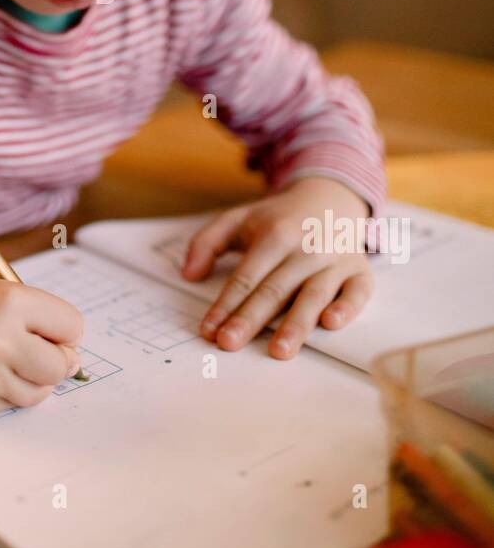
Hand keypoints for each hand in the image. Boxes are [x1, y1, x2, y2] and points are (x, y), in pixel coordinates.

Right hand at [0, 269, 83, 413]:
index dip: (64, 329)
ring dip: (32, 378)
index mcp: (10, 302)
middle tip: (37, 349)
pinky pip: (10, 403)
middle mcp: (0, 339)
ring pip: (38, 391)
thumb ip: (34, 314)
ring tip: (7, 358)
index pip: (71, 326)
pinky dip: (6, 390)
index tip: (49, 328)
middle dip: (56, 359)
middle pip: (60, 365)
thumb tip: (73, 355)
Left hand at [181, 178, 373, 358]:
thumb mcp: (238, 219)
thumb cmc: (279, 218)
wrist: (330, 197)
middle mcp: (305, 247)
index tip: (209, 330)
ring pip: (314, 294)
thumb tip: (188, 274)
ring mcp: (335, 259)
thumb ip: (207, 242)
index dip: (226, 304)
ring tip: (278, 351)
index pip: (246, 276)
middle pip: (275, 289)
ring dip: (296, 324)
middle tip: (229, 344)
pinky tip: (331, 323)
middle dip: (251, 319)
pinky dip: (347, 306)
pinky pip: (357, 291)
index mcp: (274, 234)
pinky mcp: (359, 270)